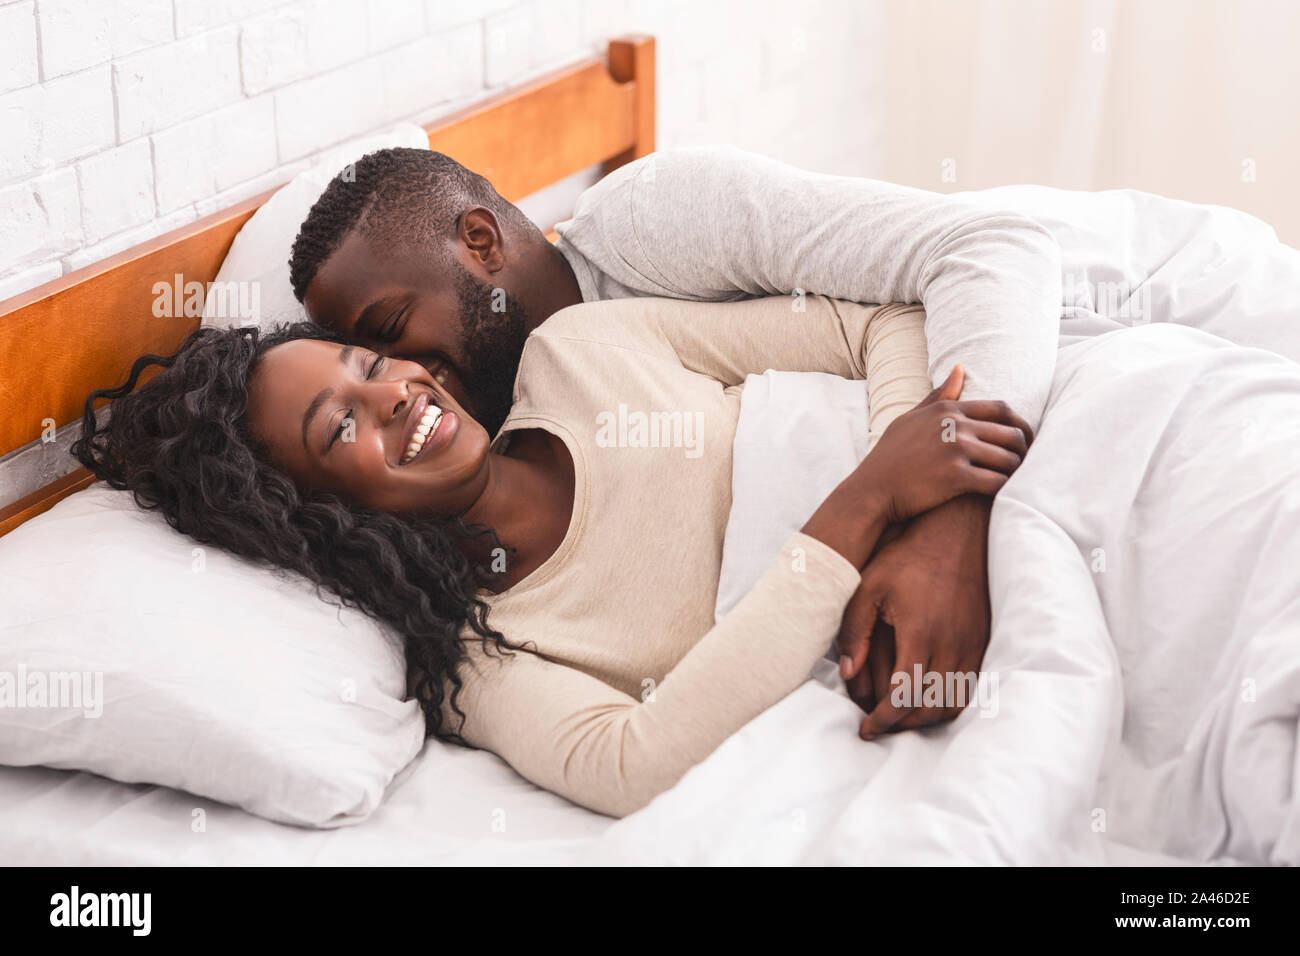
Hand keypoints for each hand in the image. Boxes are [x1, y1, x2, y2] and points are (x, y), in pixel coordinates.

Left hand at [837, 494, 992, 737]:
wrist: (957, 533)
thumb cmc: (907, 558)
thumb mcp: (869, 587)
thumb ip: (855, 632)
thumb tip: (848, 673)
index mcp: (922, 633)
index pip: (904, 696)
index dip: (883, 720)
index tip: (866, 729)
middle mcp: (952, 645)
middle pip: (928, 708)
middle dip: (901, 725)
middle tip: (878, 726)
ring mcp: (973, 645)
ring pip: (952, 703)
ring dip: (925, 718)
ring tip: (899, 718)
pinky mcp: (984, 642)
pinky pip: (969, 688)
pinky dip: (947, 704)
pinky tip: (926, 700)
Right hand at [857, 366, 1031, 524]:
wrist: (872, 490)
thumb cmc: (890, 457)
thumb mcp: (910, 419)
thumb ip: (938, 396)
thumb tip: (960, 368)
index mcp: (948, 410)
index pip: (1002, 409)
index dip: (1021, 425)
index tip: (1024, 441)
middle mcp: (955, 425)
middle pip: (1011, 433)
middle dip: (1025, 450)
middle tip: (1026, 464)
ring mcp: (955, 450)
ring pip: (1009, 458)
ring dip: (1017, 472)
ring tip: (1016, 481)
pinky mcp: (956, 476)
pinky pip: (997, 482)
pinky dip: (1007, 489)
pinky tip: (1005, 495)